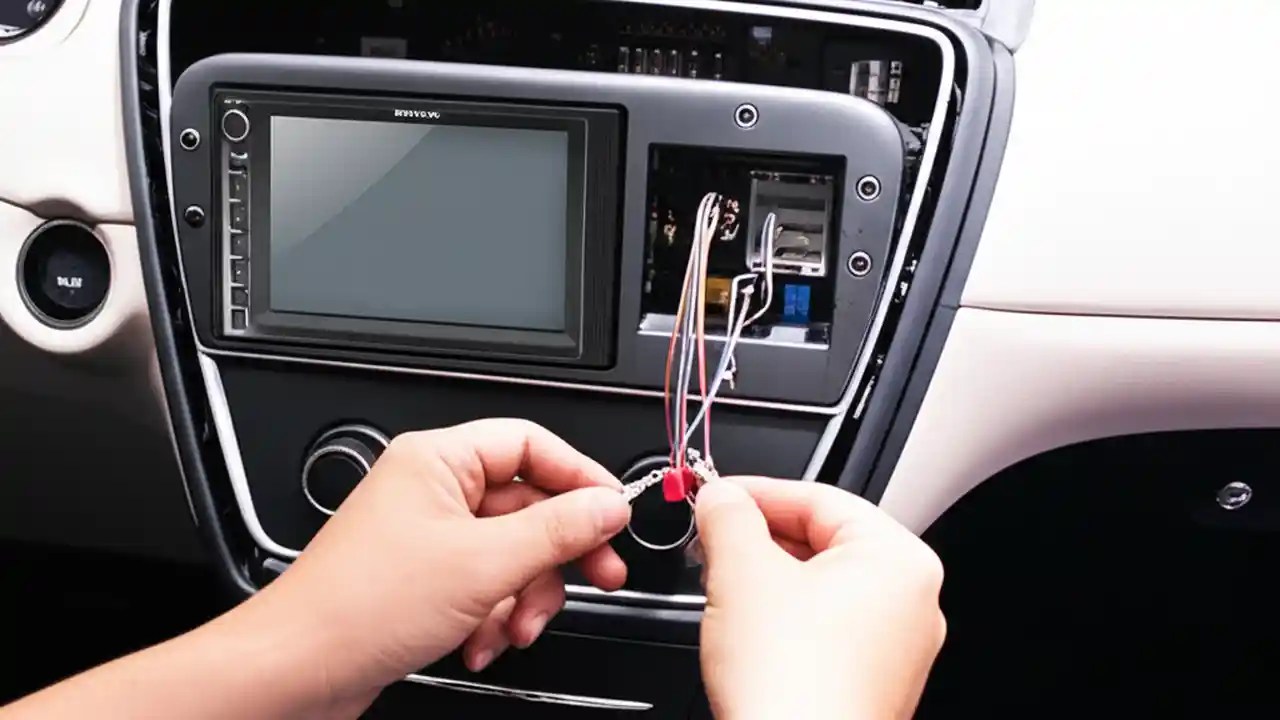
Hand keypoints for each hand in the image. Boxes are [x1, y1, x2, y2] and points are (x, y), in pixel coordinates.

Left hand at [227, 419, 631, 713]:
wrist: (298, 670)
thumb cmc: (360, 606)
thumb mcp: (484, 564)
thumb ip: (558, 530)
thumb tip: (607, 505)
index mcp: (438, 459)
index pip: (531, 444)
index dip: (580, 476)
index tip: (614, 512)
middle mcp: (431, 490)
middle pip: (528, 504)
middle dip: (558, 554)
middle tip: (597, 575)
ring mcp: (428, 536)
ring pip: (512, 553)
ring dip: (525, 598)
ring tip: (515, 628)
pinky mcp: (424, 579)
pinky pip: (485, 585)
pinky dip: (494, 617)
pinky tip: (481, 643)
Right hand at [695, 478, 944, 719]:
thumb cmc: (790, 684)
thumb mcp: (741, 572)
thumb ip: (728, 516)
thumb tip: (721, 497)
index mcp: (899, 560)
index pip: (820, 497)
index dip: (758, 491)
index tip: (717, 494)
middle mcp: (912, 603)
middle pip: (824, 541)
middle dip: (760, 537)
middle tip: (711, 539)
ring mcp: (897, 650)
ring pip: (823, 587)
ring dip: (768, 577)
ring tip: (721, 584)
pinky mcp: (871, 684)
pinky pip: (827, 630)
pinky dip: (785, 618)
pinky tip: (746, 628)